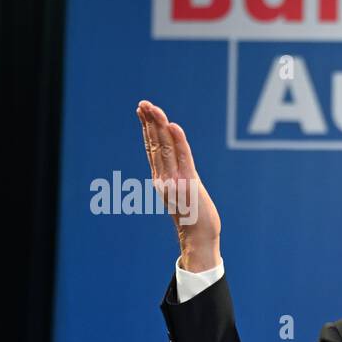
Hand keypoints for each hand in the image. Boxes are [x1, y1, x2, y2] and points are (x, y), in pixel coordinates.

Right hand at [136, 100, 222, 271]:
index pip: (152, 148)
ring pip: (164, 147)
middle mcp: (164, 178)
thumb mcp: (182, 193)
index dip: (147, 129)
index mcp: (161, 179)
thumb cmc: (194, 218)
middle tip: (143, 103)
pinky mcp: (188, 183)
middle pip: (154, 144)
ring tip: (153, 108)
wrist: (198, 238)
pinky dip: (178, 141)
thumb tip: (176, 168)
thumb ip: (177, 178)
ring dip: (159, 126)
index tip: (142, 111)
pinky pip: (183, 157)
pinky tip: (173, 126)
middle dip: (149, 122)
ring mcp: (175, 180)